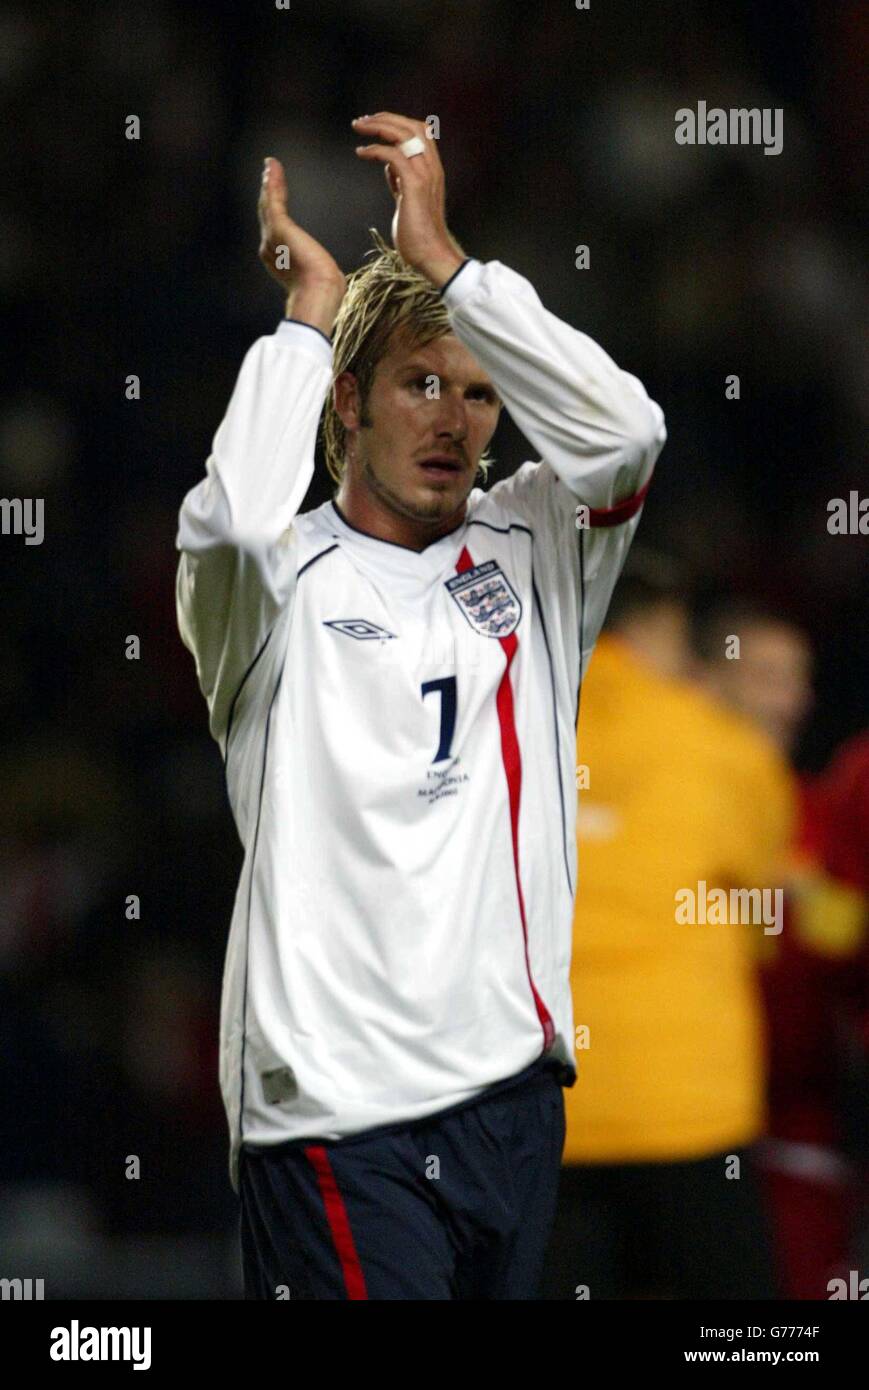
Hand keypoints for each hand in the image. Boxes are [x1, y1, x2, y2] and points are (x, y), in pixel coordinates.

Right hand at [258, 157, 345, 333]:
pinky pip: (273, 200)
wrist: (318, 293)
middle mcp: (269, 247)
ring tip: (270, 166)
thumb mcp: (318, 277)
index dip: (273, 210)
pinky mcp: (279, 228)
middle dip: (267, 193)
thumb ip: (318, 270)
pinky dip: (273, 182)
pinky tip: (273, 167)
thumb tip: (332, 276)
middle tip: (269, 174)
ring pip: (268, 204)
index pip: (274, 228)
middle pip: (267, 213)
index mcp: (277, 259)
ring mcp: (272, 237)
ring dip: (269, 183)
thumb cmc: (323, 291)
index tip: (275, 197)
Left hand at [352, 113, 466, 285]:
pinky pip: (393, 155)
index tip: (375, 124)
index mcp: (432, 168)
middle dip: (384, 118)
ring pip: (403, 135)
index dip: (397, 122)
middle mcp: (431, 167)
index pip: (419, 130)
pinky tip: (361, 153)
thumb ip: (402, 181)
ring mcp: (425, 175)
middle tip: (361, 122)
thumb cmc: (418, 234)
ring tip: (359, 128)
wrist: (430, 255)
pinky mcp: (414, 186)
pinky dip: (375, 149)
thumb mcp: (409, 199)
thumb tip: (390, 168)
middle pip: (411, 125)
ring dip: (378, 127)